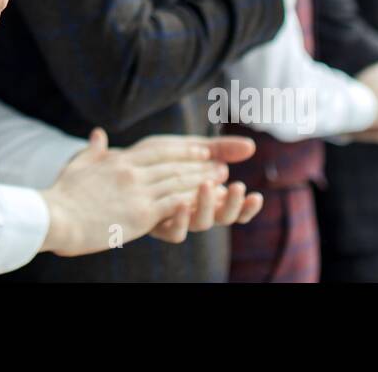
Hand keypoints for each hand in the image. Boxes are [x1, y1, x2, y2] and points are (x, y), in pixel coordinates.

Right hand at [41, 129, 222, 255]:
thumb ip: (93, 150)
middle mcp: (132, 173)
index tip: (201, 150)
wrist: (56, 217)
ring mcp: (138, 192)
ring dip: (202, 183)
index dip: (183, 151)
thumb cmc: (62, 195)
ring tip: (220, 183)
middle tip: (219, 166)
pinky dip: (192, 201)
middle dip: (199, 166)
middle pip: (173, 165)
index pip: (159, 151)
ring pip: (178, 183)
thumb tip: (97, 134)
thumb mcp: (78, 166)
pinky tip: (205, 202)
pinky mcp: (141, 213)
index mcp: (120, 161)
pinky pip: (173, 204)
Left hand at [143, 137, 263, 240]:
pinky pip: (174, 232)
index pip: (234, 209)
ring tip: (209, 185)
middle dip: (231, 205)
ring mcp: (177, 218)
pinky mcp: (157, 224)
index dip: (247, 207)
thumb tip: (251, 146)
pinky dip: (181, 220)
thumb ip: (220, 148)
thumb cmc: (157, 158)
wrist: (120, 164)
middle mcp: (195, 212)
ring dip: (208, 206)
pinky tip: (183, 202)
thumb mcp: (191, 148)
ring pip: (201, 224)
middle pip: (222, 219)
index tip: (256, 196)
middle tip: (235, 186)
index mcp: (207, 197)